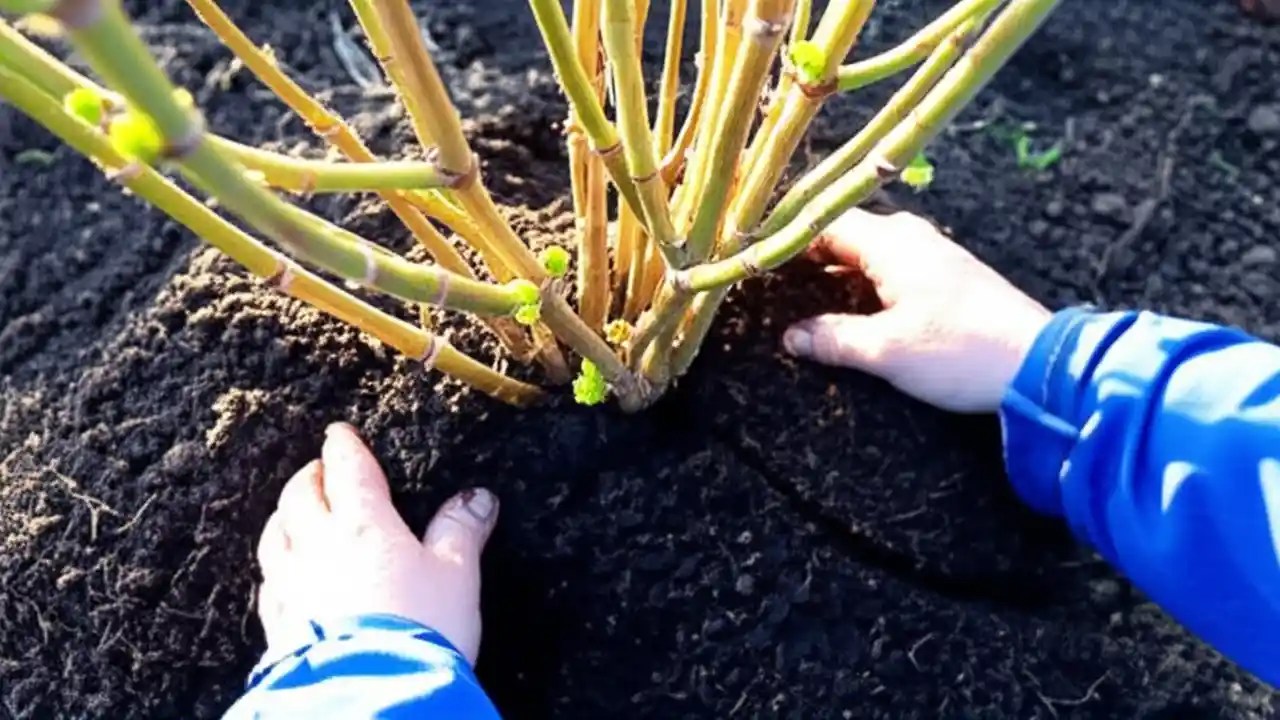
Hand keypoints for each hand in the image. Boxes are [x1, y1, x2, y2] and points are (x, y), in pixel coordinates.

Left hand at [256, 423, 495, 663]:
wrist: (378, 690)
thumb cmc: (422, 628)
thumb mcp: (457, 574)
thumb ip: (461, 531)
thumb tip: (478, 497)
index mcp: (365, 524)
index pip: (348, 471)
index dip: (343, 447)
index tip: (339, 434)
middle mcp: (319, 547)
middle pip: (300, 498)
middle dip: (309, 477)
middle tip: (318, 469)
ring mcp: (294, 588)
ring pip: (275, 539)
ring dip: (283, 519)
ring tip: (290, 513)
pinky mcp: (281, 628)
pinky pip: (270, 588)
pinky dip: (275, 572)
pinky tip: (280, 578)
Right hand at [783, 208, 1050, 412]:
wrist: (1038, 366)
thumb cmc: (961, 352)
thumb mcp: (886, 351)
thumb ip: (833, 339)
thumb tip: (791, 336)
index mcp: (891, 242)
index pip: (822, 222)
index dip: (785, 237)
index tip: (753, 257)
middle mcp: (910, 238)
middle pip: (842, 235)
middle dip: (805, 256)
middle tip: (767, 281)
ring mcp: (930, 255)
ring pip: (866, 253)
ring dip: (833, 272)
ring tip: (798, 298)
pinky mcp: (945, 279)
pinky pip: (888, 269)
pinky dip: (860, 283)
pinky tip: (847, 311)